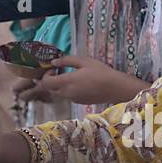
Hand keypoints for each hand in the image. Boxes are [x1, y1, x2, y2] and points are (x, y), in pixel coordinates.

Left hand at [28, 56, 147, 105]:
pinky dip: (68, 89)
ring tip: (71, 75)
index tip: (54, 67)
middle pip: (50, 89)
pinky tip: (80, 82)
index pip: (46, 82)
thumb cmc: (101, 72)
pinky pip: (68, 96)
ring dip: (59, 84)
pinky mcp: (79, 102)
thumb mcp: (84, 61)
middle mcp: (67, 93)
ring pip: (59, 93)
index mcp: (67, 82)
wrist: (115, 88)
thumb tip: (54, 62)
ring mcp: (73, 99)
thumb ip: (66, 60)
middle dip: (51, 79)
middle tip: (60, 70)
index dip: (46, 75)